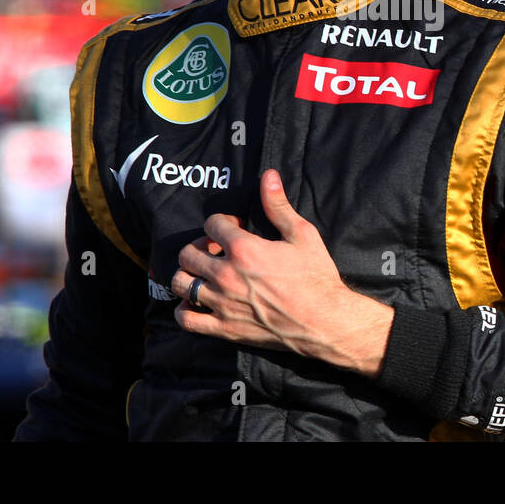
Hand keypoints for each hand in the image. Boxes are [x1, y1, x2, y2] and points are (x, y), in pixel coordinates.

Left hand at [170, 169, 393, 375]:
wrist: (323, 322)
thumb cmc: (316, 277)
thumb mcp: (302, 235)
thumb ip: (279, 206)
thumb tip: (268, 175)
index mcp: (244, 248)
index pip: (212, 224)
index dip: (222, 222)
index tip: (235, 227)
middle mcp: (226, 274)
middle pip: (187, 253)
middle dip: (199, 246)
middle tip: (215, 250)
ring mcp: (222, 303)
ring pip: (181, 283)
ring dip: (188, 274)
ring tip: (203, 274)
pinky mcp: (223, 328)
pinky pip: (186, 319)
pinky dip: (184, 310)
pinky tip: (196, 303)